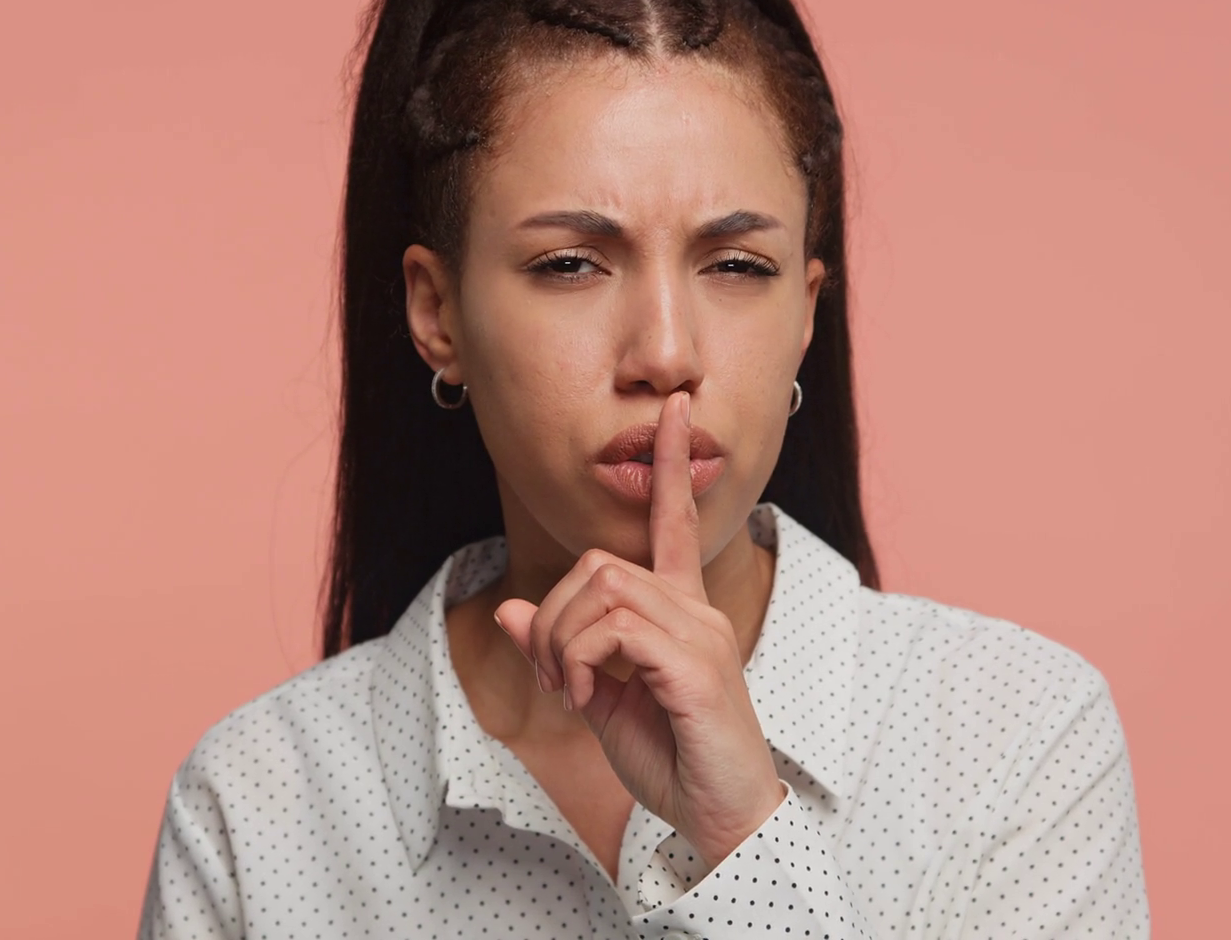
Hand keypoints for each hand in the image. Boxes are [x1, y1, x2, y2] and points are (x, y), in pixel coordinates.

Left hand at [493, 391, 785, 867]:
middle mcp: (696, 612)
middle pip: (602, 562)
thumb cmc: (673, 762)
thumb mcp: (598, 700)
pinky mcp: (696, 666)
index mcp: (680, 613)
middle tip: (550, 674)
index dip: (671, 465)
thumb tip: (509, 609)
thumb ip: (561, 651)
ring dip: (561, 640)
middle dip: (553, 613)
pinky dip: (577, 659)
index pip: (676, 522)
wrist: (721, 820)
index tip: (675, 410)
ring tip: (569, 690)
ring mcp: (701, 635)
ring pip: (604, 588)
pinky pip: (615, 629)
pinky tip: (584, 697)